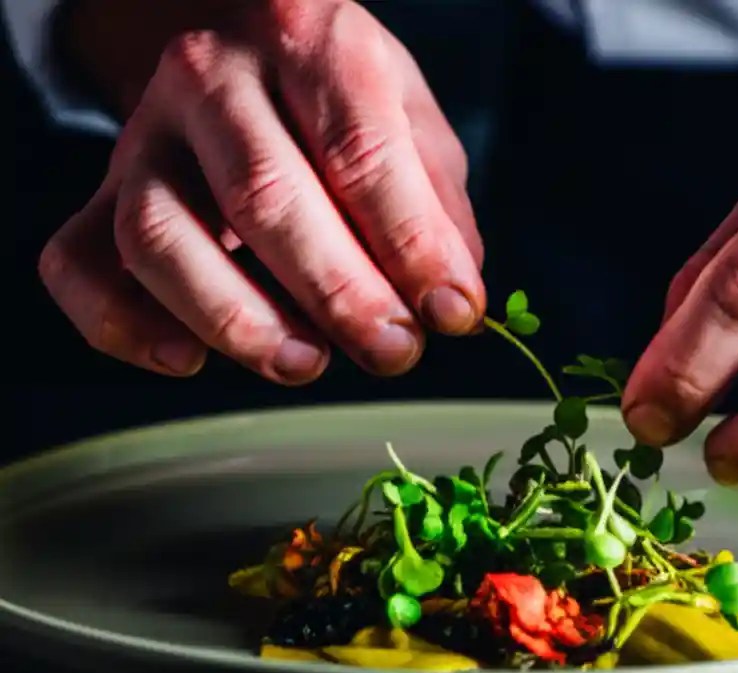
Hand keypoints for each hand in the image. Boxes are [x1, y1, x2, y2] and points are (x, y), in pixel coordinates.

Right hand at [38, 0, 483, 382]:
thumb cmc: (341, 96)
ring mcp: (143, 134)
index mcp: (306, 39)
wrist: (241, 43)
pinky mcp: (101, 189)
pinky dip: (124, 325)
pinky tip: (189, 361)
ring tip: (305, 363)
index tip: (451, 312)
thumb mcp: (410, 117)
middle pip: (262, 195)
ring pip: (159, 235)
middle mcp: (210, 75)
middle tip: (392, 351)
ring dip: (236, 318)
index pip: (359, 152)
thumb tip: (450, 300)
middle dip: (337, 292)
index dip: (411, 244)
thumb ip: (436, 204)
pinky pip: (80, 263)